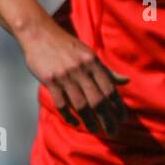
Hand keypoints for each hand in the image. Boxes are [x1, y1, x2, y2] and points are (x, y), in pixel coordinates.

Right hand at [17, 20, 126, 136]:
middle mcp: (80, 69)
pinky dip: (69, 115)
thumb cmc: (67, 47)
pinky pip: (61, 103)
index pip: (110, 89)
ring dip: (90, 121)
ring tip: (96, 131)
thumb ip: (107, 71)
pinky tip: (75, 123)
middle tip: (113, 132)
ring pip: (81, 105)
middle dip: (107, 119)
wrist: (37, 32)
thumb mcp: (90, 55)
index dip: (118, 106)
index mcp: (93, 63)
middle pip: (98, 101)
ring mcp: (64, 75)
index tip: (122, 119)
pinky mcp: (49, 80)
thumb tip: (127, 81)